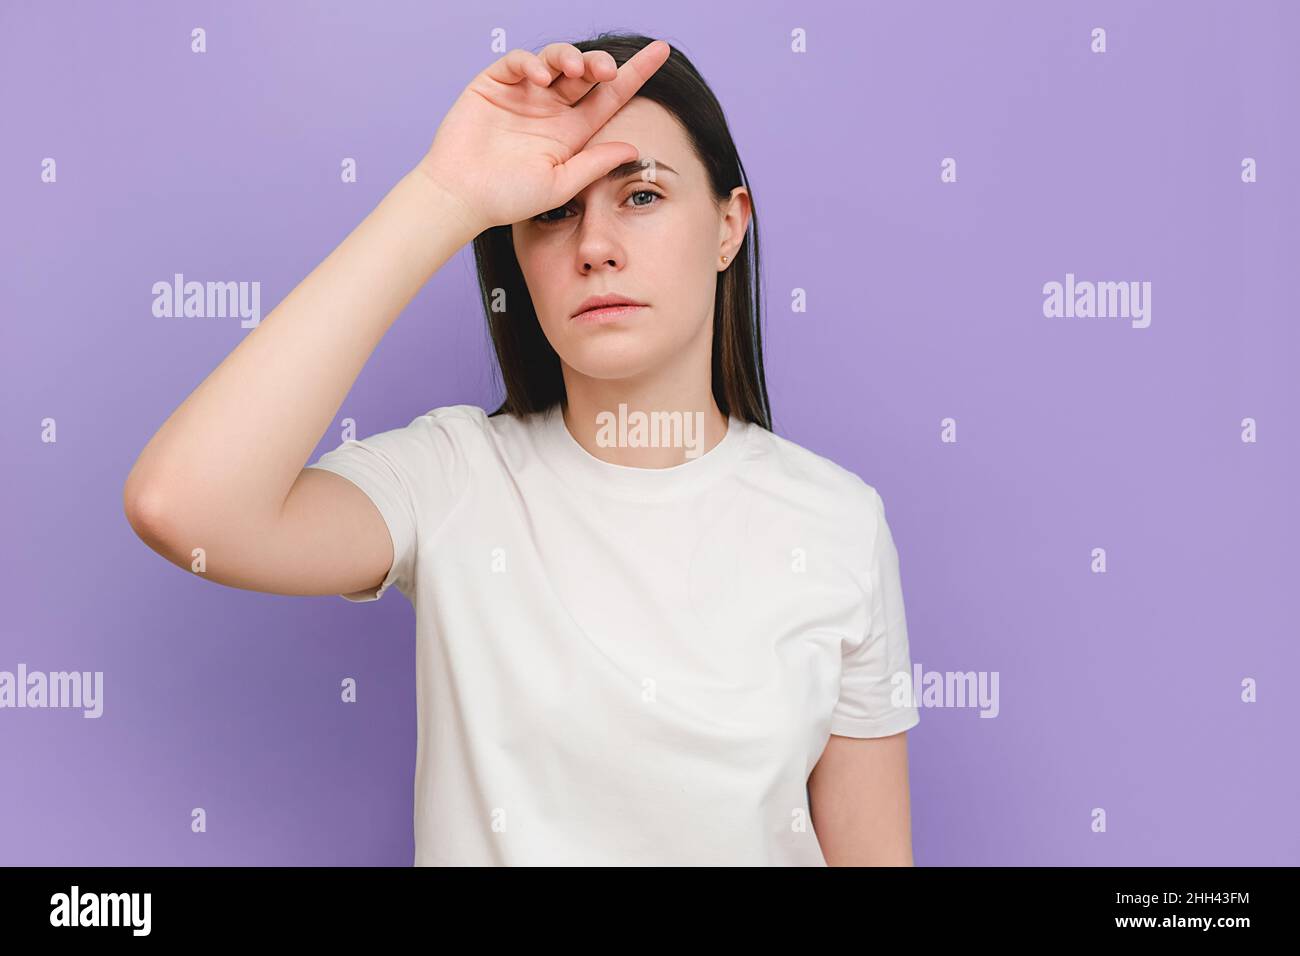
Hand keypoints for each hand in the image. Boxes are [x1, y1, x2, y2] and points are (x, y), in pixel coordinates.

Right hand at [415, 39, 670, 233]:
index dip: (636, 74)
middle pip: (586, 73)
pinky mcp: (494, 84)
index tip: (662, 52)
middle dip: (600, 63)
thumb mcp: (560, 184)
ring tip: (573, 69)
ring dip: (570, 57)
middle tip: (606, 69)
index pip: (609, 97)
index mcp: (571, 132)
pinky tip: (540, 76)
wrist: (460, 198)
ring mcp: (523, 94)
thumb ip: (594, 164)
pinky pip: (519, 61)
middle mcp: (551, 109)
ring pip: (556, 59)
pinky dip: (532, 61)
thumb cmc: (507, 199)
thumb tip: (632, 148)